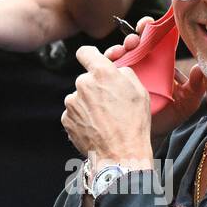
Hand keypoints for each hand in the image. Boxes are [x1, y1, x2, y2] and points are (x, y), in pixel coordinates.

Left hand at [63, 46, 152, 166]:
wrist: (121, 154)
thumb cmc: (134, 123)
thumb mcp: (139, 90)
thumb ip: (124, 73)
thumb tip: (116, 71)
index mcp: (101, 72)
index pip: (85, 52)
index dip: (89, 56)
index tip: (92, 62)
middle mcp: (83, 84)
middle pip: (85, 80)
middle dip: (94, 88)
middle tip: (109, 103)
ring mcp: (72, 103)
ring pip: (79, 98)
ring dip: (88, 104)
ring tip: (104, 120)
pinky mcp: (66, 119)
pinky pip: (74, 114)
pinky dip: (82, 119)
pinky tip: (96, 128)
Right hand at [100, 16, 206, 136]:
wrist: (151, 136)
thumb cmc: (170, 116)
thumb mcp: (187, 102)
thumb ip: (196, 86)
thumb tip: (200, 68)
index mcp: (159, 62)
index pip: (153, 39)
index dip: (149, 28)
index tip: (147, 25)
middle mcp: (141, 64)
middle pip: (133, 44)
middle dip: (131, 38)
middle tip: (132, 41)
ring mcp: (125, 74)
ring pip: (118, 55)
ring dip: (117, 50)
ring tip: (118, 52)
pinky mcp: (113, 85)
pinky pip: (106, 72)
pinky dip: (104, 67)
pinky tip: (107, 65)